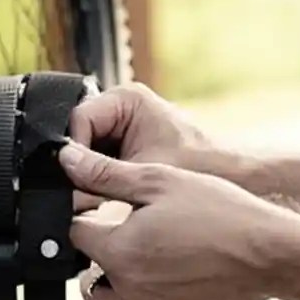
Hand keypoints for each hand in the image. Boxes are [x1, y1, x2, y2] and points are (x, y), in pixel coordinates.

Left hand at [61, 143, 295, 299]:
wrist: (270, 254)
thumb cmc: (221, 213)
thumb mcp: (160, 180)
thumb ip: (106, 174)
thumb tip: (68, 160)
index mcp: (118, 251)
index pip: (74, 232)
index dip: (85, 212)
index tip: (103, 201)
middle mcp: (128, 287)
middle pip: (84, 270)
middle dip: (96, 247)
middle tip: (124, 223)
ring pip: (108, 294)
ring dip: (114, 272)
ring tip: (144, 245)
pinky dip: (141, 287)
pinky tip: (169, 262)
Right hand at [69, 83, 219, 210]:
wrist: (235, 180)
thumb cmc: (202, 166)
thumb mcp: (144, 172)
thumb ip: (100, 178)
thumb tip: (63, 194)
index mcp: (126, 98)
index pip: (78, 119)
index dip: (72, 153)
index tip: (72, 182)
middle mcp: (120, 108)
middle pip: (77, 136)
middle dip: (78, 167)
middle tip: (80, 196)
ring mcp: (122, 128)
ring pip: (85, 154)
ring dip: (87, 177)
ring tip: (92, 201)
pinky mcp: (124, 149)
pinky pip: (98, 164)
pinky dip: (98, 183)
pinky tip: (103, 201)